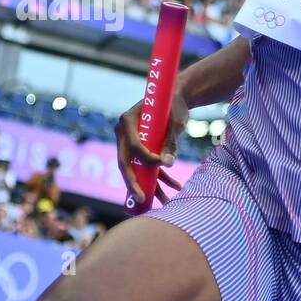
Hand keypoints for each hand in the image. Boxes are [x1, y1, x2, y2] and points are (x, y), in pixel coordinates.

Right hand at [115, 89, 188, 206]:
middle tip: (142, 199)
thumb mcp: (174, 121)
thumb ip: (170, 141)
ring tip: (164, 202)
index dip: (145, 158)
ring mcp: (131, 143)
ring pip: (137, 169)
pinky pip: (147, 167)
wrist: (176, 98)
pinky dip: (160, 178)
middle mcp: (124, 134)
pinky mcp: (142, 150)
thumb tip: (168, 163)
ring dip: (151, 186)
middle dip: (134, 183)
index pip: (132, 146)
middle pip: (126, 163)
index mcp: (127, 121)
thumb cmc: (174, 105)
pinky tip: (174, 187)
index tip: (161, 163)